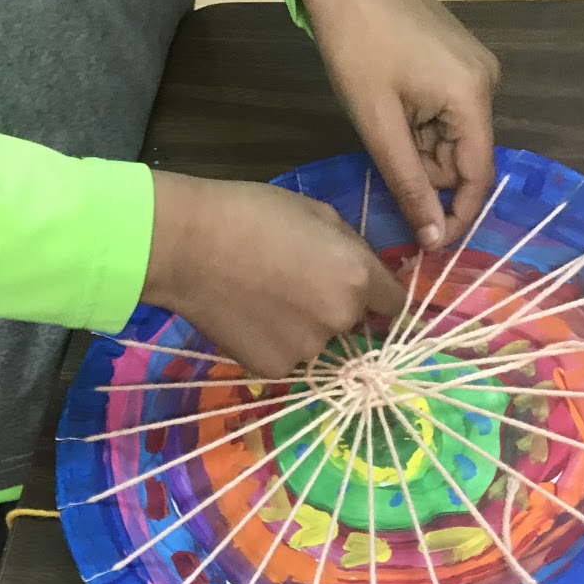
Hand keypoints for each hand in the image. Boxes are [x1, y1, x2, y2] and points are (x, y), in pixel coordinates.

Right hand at [144, 171, 404, 377]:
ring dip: (305, 327)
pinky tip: (251, 317)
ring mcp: (307, 350)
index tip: (365, 292)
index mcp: (357, 278)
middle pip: (355, 324)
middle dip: (337, 309)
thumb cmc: (252, 214)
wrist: (188, 245)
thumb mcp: (317, 214)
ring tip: (267, 298)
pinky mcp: (274, 369)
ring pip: (320, 343)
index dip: (380, 296)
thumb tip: (370, 272)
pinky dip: (276, 343)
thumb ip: (352, 248)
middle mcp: (340, 321)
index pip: (395, 304)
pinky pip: (288, 358)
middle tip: (298, 285)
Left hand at [299, 0, 498, 247]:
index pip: (478, 178)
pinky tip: (393, 109)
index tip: (427, 244)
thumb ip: (410, 186)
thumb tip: (433, 239)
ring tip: (384, 123)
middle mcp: (486, 85)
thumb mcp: (380, 127)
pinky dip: (419, 129)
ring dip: (418, 150)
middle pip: (463, 160)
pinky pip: (446, 117)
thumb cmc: (357, 47)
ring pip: (451, 142)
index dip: (455, 217)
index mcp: (473, 97)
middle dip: (426, 174)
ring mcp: (474, 71)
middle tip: (385, 155)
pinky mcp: (459, 64)